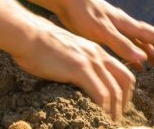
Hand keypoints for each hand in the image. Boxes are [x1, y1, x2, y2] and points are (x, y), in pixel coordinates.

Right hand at [10, 19, 136, 120]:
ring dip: (114, 110)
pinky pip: (100, 94)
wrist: (27, 34)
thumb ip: (73, 63)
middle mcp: (97, 54)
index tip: (117, 105)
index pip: (120, 71)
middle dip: (124, 102)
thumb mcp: (64, 51)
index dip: (123, 90)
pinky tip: (99, 117)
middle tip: (117, 117)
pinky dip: (103, 109)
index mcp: (94, 50)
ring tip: (109, 122)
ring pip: (114, 90)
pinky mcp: (80, 69)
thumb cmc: (38, 43)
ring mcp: (90, 61)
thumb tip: (70, 79)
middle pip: (125, 80)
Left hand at [55, 0, 153, 73]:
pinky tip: (134, 64)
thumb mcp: (99, 32)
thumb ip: (120, 45)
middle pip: (152, 41)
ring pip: (140, 44)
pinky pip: (128, 45)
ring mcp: (117, 27)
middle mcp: (126, 25)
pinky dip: (135, 55)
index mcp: (127, 25)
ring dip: (152, 57)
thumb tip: (143, 59)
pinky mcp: (106, 30)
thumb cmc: (80, 13)